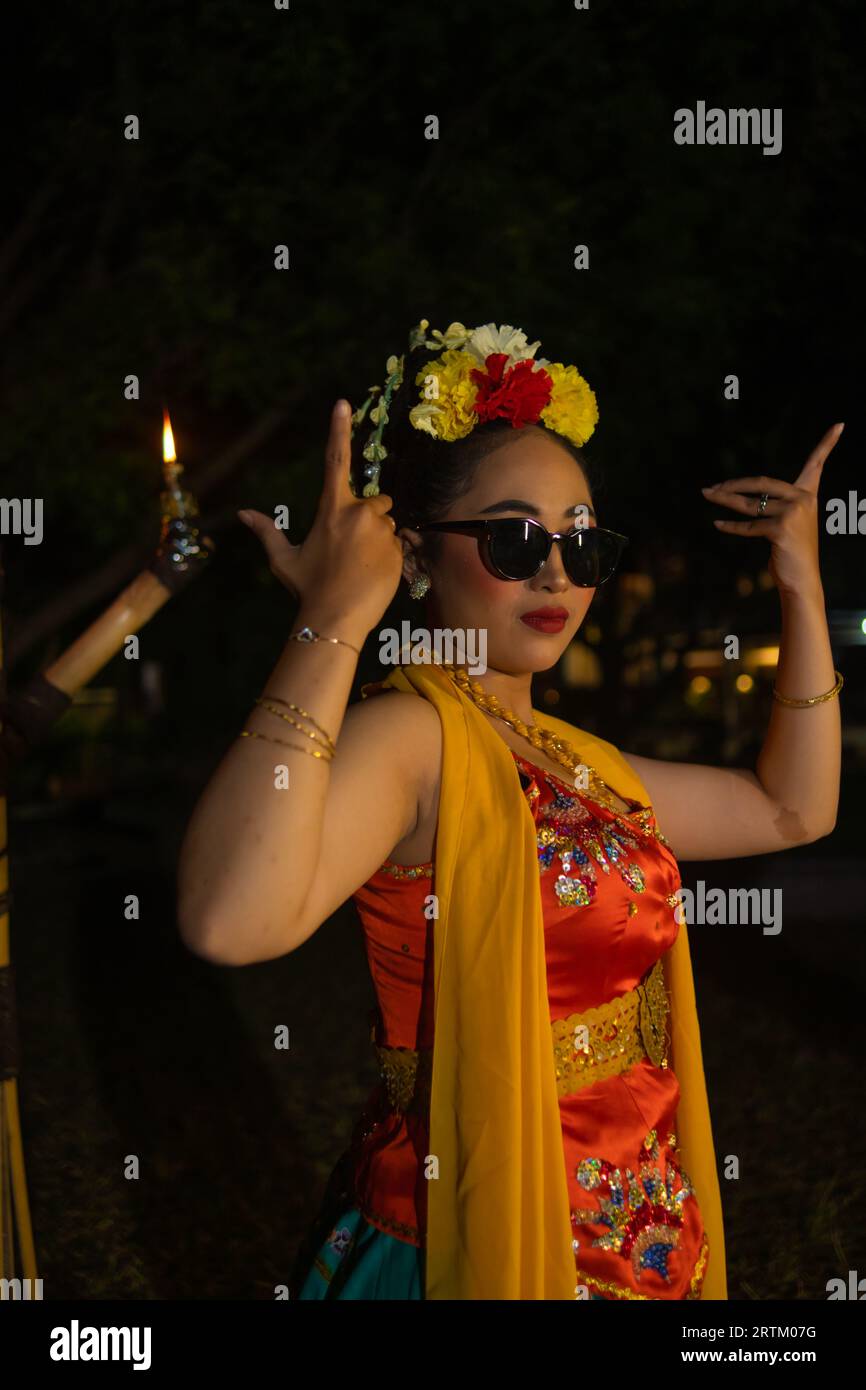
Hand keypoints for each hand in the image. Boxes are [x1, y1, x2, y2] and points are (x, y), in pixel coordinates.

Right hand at [237, 400, 404, 634]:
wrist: (336, 620)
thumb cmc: (308, 589)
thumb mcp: (284, 560)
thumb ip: (267, 532)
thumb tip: (243, 514)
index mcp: (332, 509)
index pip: (335, 460)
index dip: (338, 429)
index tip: (343, 403)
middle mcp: (360, 513)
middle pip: (376, 502)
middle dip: (369, 517)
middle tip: (352, 549)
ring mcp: (382, 531)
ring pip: (387, 526)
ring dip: (379, 538)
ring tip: (361, 567)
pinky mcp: (398, 550)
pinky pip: (399, 546)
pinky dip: (389, 557)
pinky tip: (373, 576)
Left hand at [700, 422, 844, 598]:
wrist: (802, 580)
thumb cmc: (792, 552)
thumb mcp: (788, 523)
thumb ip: (775, 505)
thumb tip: (741, 495)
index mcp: (808, 495)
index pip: (817, 464)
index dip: (828, 443)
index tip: (840, 424)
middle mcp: (803, 500)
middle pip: (762, 482)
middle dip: (734, 484)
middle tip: (711, 488)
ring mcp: (793, 513)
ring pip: (750, 504)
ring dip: (724, 500)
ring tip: (707, 495)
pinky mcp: (782, 529)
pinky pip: (750, 526)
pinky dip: (731, 527)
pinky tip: (718, 524)